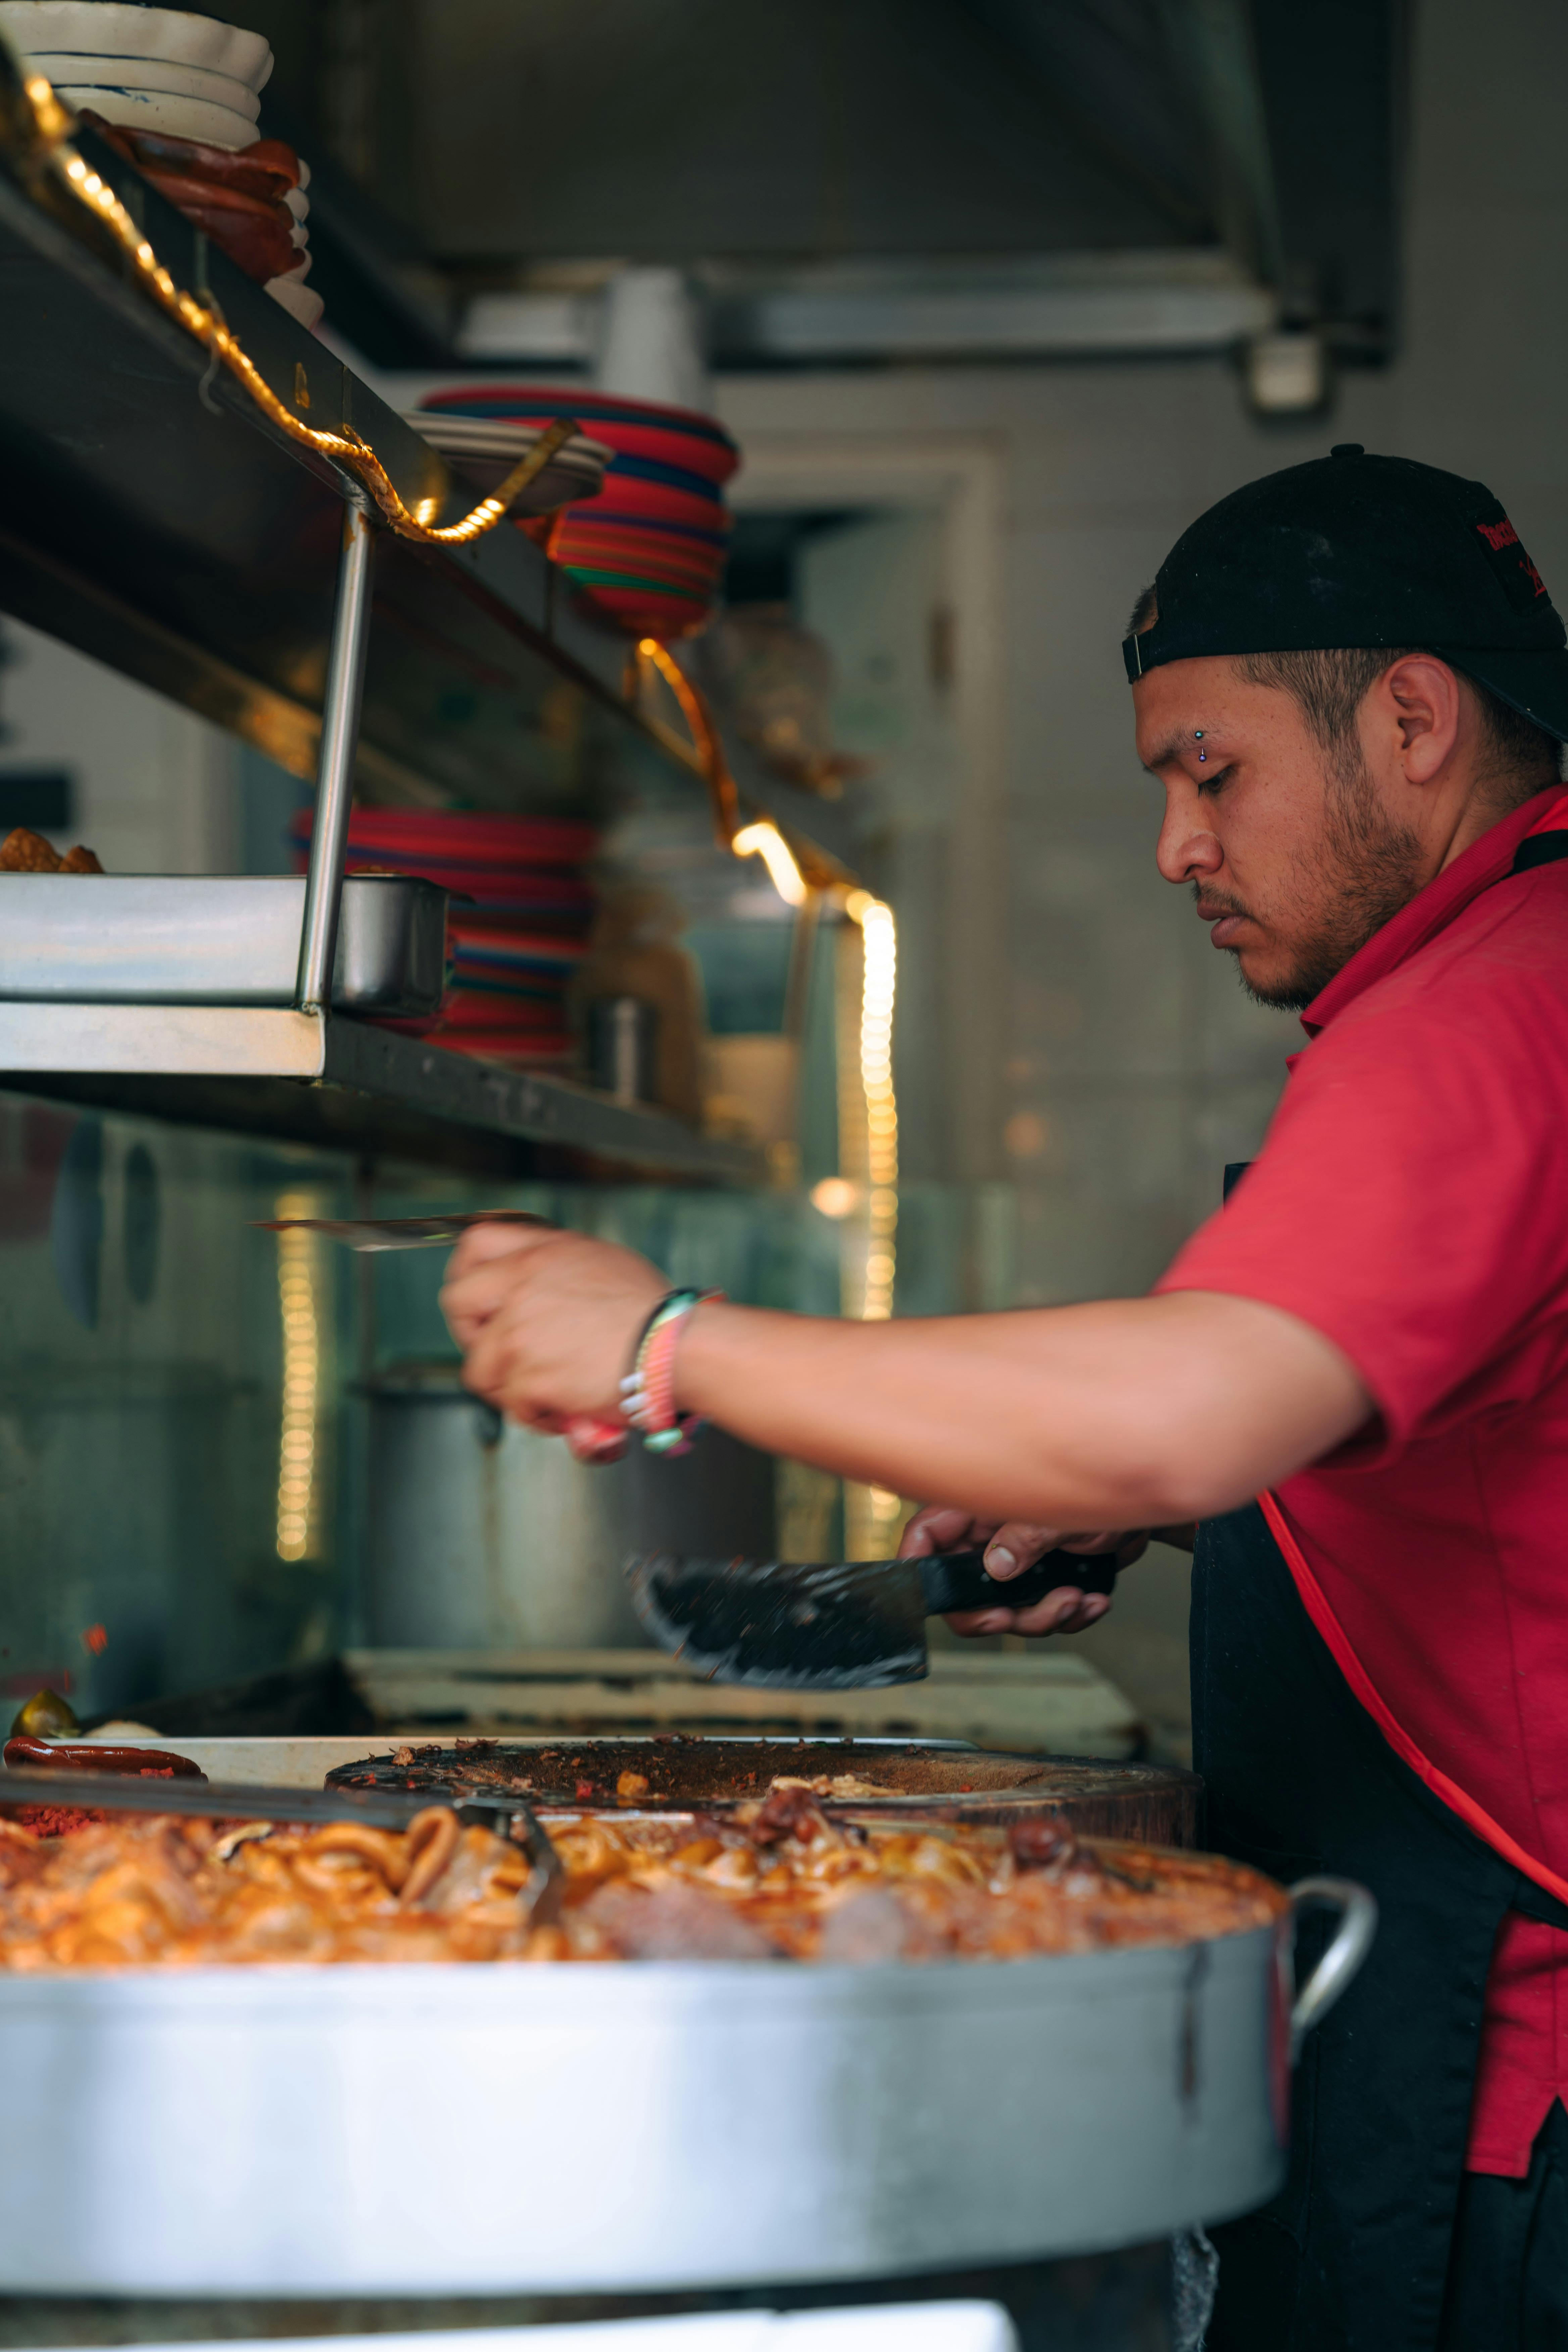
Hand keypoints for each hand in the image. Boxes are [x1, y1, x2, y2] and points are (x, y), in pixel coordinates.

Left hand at [439, 1221, 668, 1454]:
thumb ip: (559, 1271)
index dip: (467, 1271)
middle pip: (457, 1304)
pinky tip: (566, 1409)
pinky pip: (512, 1405)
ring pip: (480, 1368)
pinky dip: (536, 1414)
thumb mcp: (604, 1264)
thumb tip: (542, 1293)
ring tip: (545, 1390)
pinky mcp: (527, 1377)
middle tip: (500, 1353)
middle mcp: (522, 1287)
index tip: (477, 1296)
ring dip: (508, 1384)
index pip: (475, 1244)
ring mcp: (518, 1333)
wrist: (675, 1348)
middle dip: (473, 1335)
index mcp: (541, 1255)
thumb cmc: (655, 1314)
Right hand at [899, 1504, 1148, 1636]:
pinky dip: (1067, 1616)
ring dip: (1040, 1617)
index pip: (926, 1536)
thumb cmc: (1105, 1481)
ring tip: (1077, 1601)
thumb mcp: (1063, 1510)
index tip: (935, 1596)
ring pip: (1005, 1610)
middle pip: (962, 1590)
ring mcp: (1017, 1562)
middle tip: (1013, 1618)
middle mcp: (990, 1537)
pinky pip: (1041, 1613)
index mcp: (979, 1509)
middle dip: (994, 1613)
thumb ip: (1026, 1536)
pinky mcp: (1045, 1581)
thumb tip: (995, 1567)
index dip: (917, 1565)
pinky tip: (1093, 1603)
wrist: (1146, 1504)